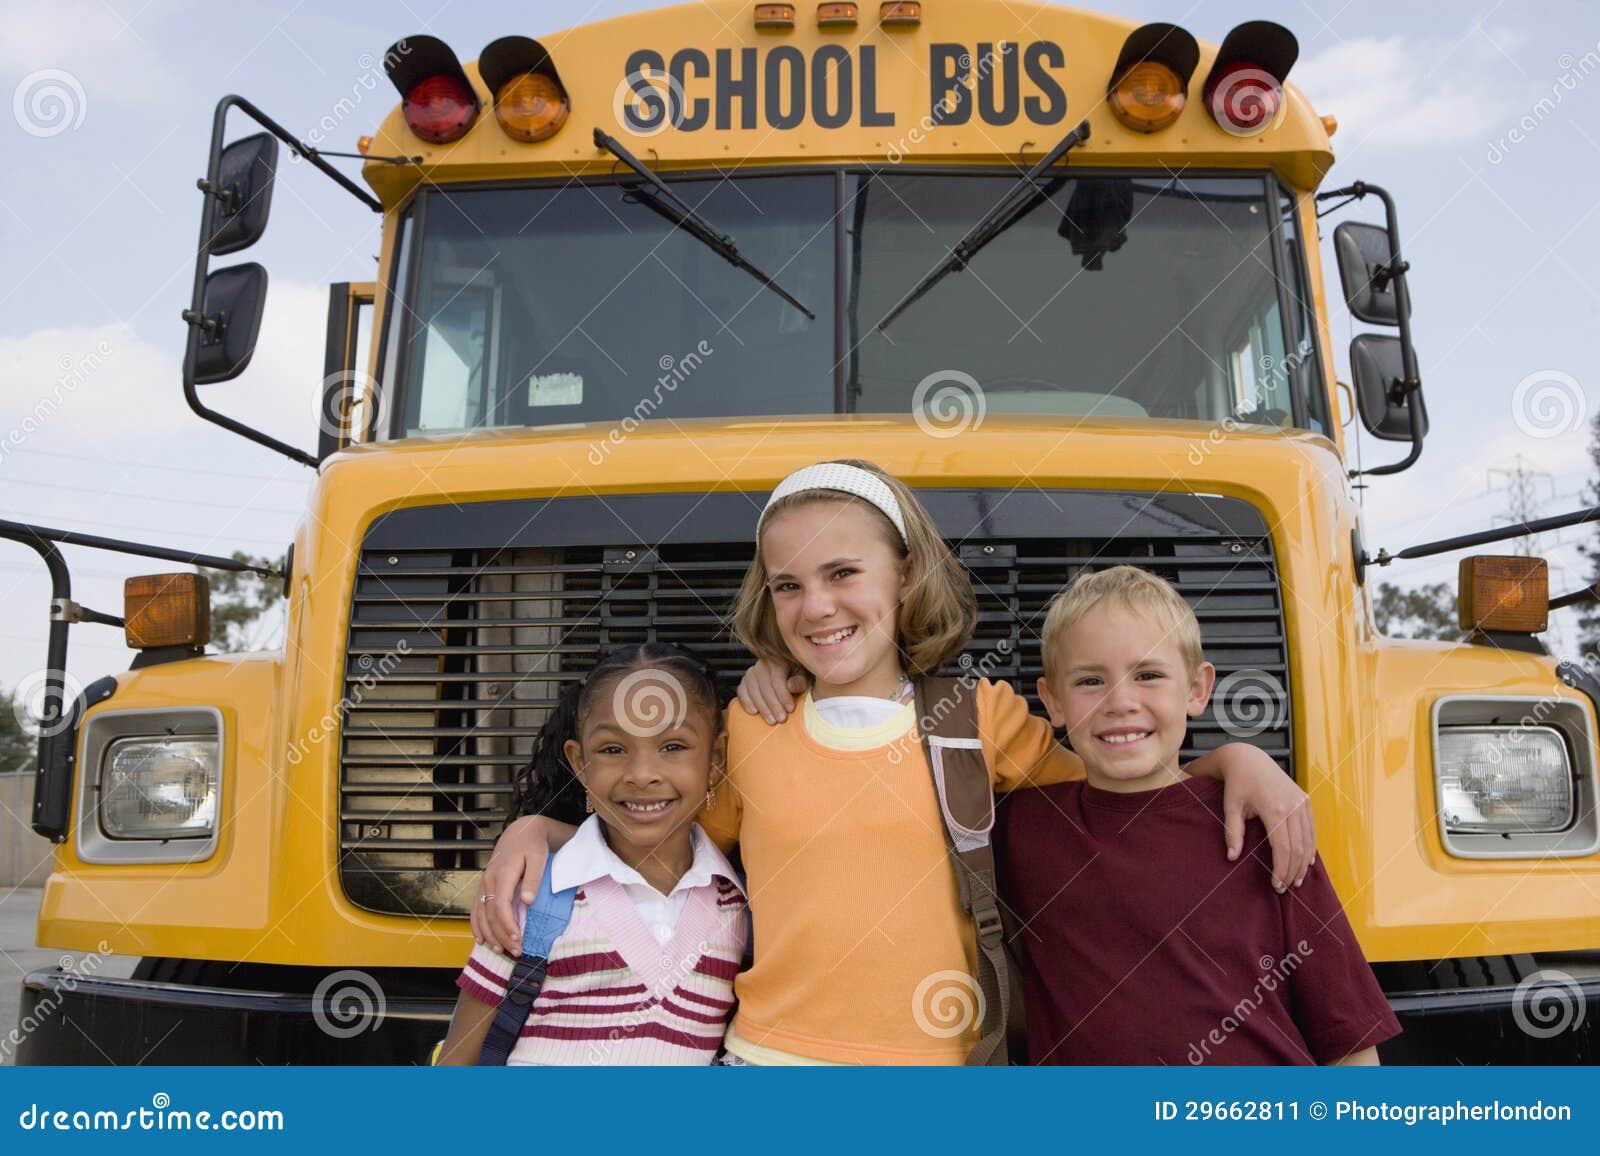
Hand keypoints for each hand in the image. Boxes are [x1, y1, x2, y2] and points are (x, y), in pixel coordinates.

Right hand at [470, 815, 549, 954]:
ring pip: (481, 914)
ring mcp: (484, 883)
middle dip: (502, 935)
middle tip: (516, 951)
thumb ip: (534, 880)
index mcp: (502, 874)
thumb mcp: (539, 858)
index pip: (501, 906)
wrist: (521, 831)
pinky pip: (476, 909)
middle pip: (490, 914)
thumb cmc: (532, 844)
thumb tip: (527, 902)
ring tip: (501, 950)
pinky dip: (477, 925)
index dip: (507, 925)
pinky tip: (482, 939)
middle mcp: (489, 880)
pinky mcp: (484, 886)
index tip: (518, 938)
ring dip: (489, 934)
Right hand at [736, 658, 807, 722]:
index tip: (790, 709)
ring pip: (752, 689)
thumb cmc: (796, 676)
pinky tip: (754, 712)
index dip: (783, 695)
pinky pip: (741, 690)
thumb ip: (799, 681)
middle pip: (764, 685)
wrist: (788, 675)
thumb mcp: (803, 676)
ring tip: (771, 720)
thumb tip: (790, 686)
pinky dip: (746, 702)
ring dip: (762, 706)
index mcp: (778, 660)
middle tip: (781, 719)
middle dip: (773, 704)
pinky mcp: (745, 681)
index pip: (777, 678)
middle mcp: (762, 664)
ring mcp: (752, 672)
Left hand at [1217, 744, 1314, 891]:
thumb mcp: (1230, 806)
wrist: (1249, 758)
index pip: (1283, 847)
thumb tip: (1232, 858)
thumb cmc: (1237, 784)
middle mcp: (1293, 806)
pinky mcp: (1304, 800)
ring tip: (1297, 881)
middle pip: (1298, 847)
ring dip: (1304, 863)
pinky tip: (1307, 862)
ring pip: (1308, 840)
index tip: (1275, 885)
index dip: (1281, 869)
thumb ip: (1233, 832)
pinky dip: (1311, 847)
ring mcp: (1301, 802)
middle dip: (1293, 871)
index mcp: (1274, 808)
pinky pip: (1311, 829)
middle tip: (1285, 888)